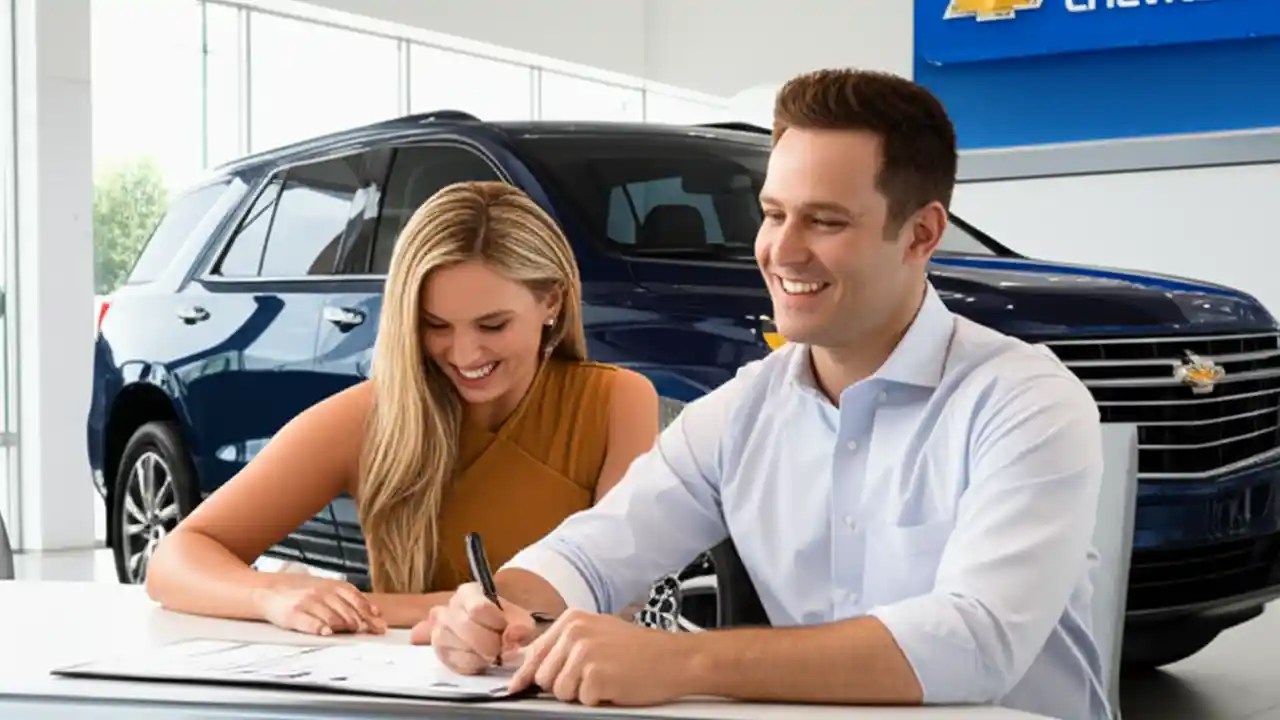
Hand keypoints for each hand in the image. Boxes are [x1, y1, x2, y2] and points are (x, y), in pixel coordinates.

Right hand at [253, 577, 386, 635]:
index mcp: (330, 586)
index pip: (354, 598)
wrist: (265, 589)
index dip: (368, 610)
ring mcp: (306, 603)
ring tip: (356, 631)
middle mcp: (320, 592)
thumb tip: (374, 612)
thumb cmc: (297, 590)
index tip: (379, 622)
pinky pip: (308, 621)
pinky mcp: (292, 614)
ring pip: (331, 614)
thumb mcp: (323, 587)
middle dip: (362, 620)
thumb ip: (346, 598)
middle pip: (346, 608)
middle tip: (373, 631)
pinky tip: (326, 632)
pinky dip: (318, 627)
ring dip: (345, 623)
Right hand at [427, 582, 535, 673]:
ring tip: (494, 654)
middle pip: (467, 627)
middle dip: (491, 642)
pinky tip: (483, 660)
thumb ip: (520, 625)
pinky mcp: (441, 654)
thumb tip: (513, 636)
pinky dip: (475, 666)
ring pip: (460, 647)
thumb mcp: (519, 617)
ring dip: (483, 655)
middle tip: (503, 648)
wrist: (494, 634)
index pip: (478, 608)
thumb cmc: (505, 621)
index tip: (507, 629)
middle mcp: (448, 609)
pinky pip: (457, 664)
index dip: (496, 623)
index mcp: (467, 593)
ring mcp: (440, 632)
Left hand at [509, 609, 692, 705]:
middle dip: (564, 685)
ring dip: (582, 694)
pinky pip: (583, 702)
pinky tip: (616, 686)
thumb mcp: (598, 634)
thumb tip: (532, 666)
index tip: (516, 687)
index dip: (525, 675)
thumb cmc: (641, 650)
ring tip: (607, 679)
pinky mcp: (596, 676)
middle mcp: (574, 633)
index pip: (535, 653)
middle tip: (593, 677)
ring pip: (560, 692)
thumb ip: (566, 645)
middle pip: (544, 677)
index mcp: (572, 620)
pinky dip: (599, 700)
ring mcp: (584, 654)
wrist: (675, 658)